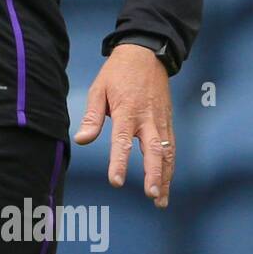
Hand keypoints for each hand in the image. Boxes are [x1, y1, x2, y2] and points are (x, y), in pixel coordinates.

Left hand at [73, 44, 174, 207]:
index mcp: (127, 111)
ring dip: (165, 177)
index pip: (123, 141)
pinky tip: (166, 182)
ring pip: (167, 153)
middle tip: (152, 195)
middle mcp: (148, 118)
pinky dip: (170, 166)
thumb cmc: (117, 73)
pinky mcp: (168, 121)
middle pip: (154, 151)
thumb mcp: (98, 90)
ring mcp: (161, 120)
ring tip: (160, 199)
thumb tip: (81, 140)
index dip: (119, 162)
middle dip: (154, 175)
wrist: (146, 54)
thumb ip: (92, 117)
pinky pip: (171, 146)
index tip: (116, 181)